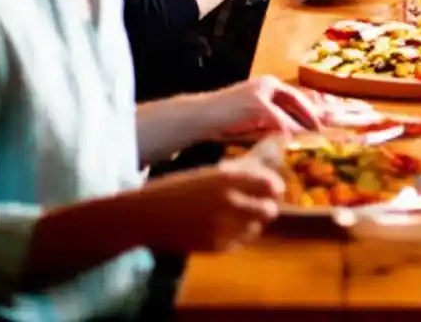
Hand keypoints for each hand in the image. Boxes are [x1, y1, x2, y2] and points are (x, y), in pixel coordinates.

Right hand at [136, 160, 283, 252]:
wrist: (146, 216)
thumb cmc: (175, 189)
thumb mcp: (207, 174)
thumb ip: (236, 176)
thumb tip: (263, 175)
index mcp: (227, 179)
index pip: (271, 185)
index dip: (274, 188)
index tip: (272, 190)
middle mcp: (229, 202)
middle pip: (269, 210)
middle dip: (265, 207)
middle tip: (258, 205)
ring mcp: (223, 227)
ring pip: (256, 228)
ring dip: (250, 223)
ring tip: (233, 217)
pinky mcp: (216, 247)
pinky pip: (239, 242)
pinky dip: (236, 236)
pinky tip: (219, 228)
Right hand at [206, 75, 326, 140]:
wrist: (200, 117)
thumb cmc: (226, 121)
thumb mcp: (255, 120)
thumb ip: (275, 123)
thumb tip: (296, 133)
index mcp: (268, 86)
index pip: (297, 96)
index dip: (313, 107)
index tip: (328, 117)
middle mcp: (268, 85)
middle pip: (300, 100)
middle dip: (316, 114)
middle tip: (330, 127)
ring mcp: (262, 92)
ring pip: (292, 111)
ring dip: (305, 125)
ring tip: (317, 137)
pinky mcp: (257, 104)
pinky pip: (280, 121)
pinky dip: (288, 132)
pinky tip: (295, 141)